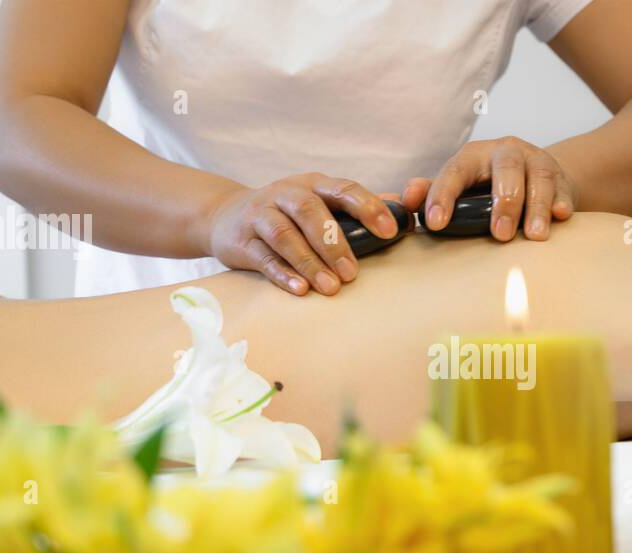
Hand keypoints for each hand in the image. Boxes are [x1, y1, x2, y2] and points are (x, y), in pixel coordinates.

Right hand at [202, 173, 400, 295]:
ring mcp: (260, 215)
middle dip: (334, 243)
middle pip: (310, 210)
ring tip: (330, 288)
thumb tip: (405, 213)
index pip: (343, 189)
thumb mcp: (320, 202)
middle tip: (352, 273)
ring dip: (309, 262)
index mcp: (313, 184)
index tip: (389, 230)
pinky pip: (262, 257)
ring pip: (285, 235)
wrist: (225, 216)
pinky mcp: (241, 240)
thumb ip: (358, 208)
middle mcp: (285, 193)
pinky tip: (300, 290)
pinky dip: (282, 274)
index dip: (367, 207)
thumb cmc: (288, 213)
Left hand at [402, 137, 575, 241]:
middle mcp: (505, 152)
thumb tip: (403, 200)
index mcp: (473, 156)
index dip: (443, 195)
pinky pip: (563, 185)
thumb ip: (432, 192)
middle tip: (500, 235)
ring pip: (539, 176)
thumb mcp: (458, 185)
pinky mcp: (560, 174)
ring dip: (536, 206)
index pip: (454, 171)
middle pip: (506, 168)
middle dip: (504, 201)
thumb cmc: (486, 186)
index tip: (435, 224)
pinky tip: (561, 216)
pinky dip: (562, 200)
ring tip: (534, 236)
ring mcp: (535, 160)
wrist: (531, 174)